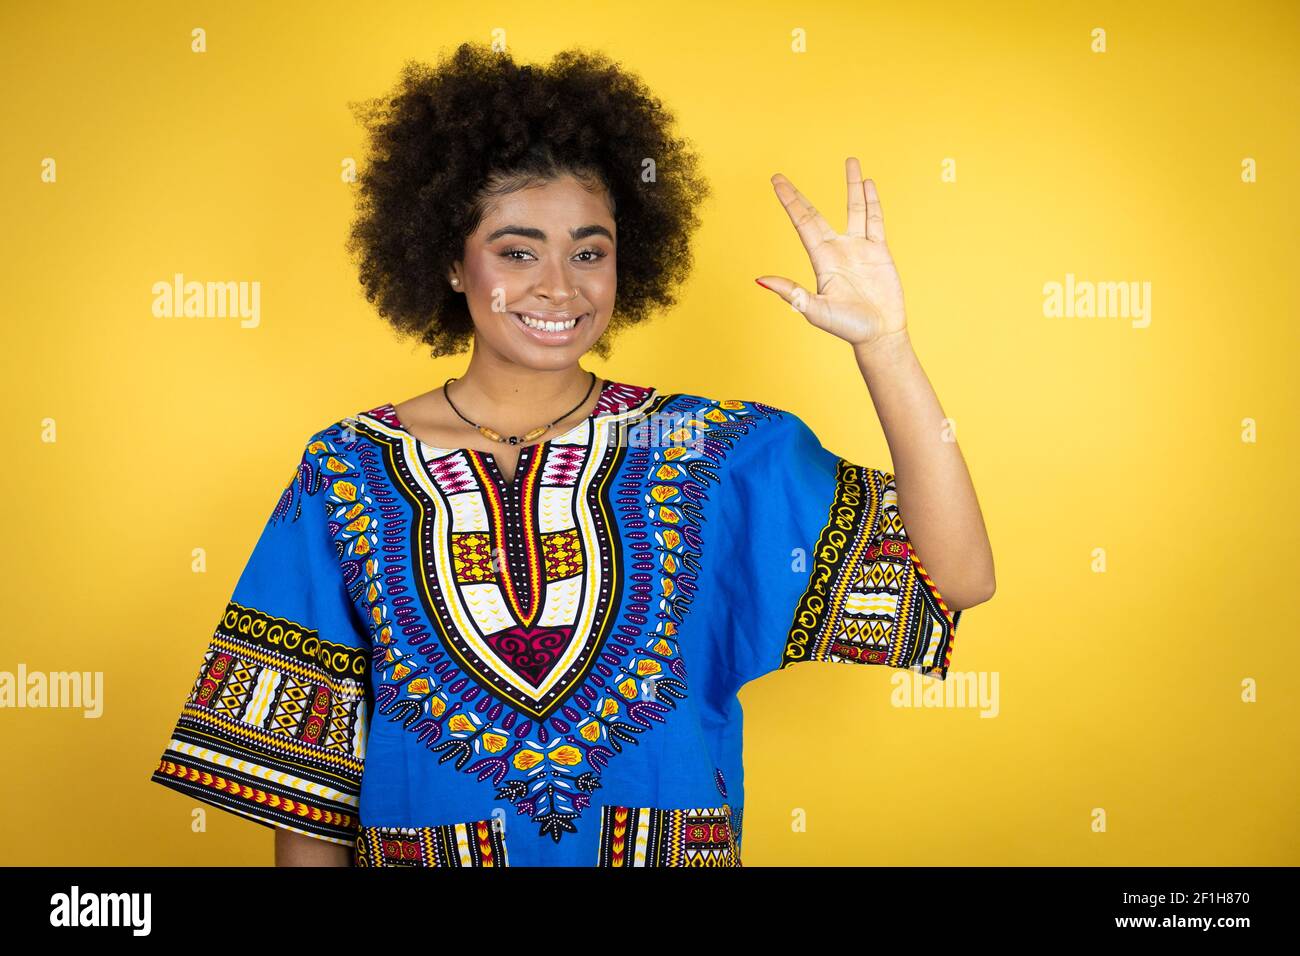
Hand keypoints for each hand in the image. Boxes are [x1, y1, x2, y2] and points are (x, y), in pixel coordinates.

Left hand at [756, 157, 907, 349]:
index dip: (789, 201)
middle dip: (799, 195)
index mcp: (820, 259)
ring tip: (851, 161)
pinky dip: (872, 202)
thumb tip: (761, 280)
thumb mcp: (815, 310)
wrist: (879, 335)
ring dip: (852, 186)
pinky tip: (869, 184)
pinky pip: (875, 221)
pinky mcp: (879, 252)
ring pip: (854, 209)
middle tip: (781, 175)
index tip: (775, 181)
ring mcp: (858, 248)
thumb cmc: (848, 327)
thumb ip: (792, 293)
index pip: (801, 222)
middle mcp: (836, 249)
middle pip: (816, 213)